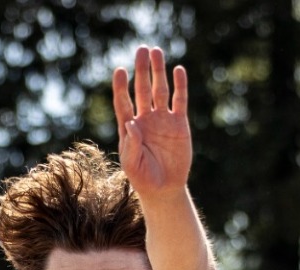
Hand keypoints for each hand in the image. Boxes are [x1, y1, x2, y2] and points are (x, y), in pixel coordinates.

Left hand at [113, 45, 192, 196]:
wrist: (164, 189)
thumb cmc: (143, 178)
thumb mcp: (132, 164)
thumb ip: (131, 144)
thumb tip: (132, 123)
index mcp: (129, 127)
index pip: (123, 101)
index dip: (121, 86)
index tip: (120, 70)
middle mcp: (145, 119)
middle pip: (142, 89)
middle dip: (141, 70)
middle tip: (141, 50)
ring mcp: (162, 120)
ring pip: (160, 90)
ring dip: (158, 71)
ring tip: (156, 52)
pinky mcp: (179, 124)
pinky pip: (179, 100)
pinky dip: (179, 86)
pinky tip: (178, 70)